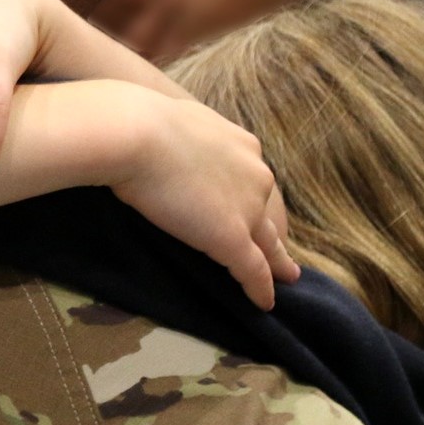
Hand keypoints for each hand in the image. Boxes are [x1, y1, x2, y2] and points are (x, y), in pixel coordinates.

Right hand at [112, 91, 299, 309]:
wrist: (138, 134)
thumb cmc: (142, 121)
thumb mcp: (176, 122)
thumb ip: (185, 139)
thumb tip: (164, 146)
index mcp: (243, 146)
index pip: (255, 181)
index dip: (256, 200)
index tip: (255, 212)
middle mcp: (256, 175)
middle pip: (268, 213)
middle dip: (275, 233)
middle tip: (282, 251)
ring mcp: (247, 207)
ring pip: (268, 243)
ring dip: (277, 264)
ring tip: (285, 279)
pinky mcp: (232, 237)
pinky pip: (253, 269)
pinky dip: (260, 288)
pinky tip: (263, 303)